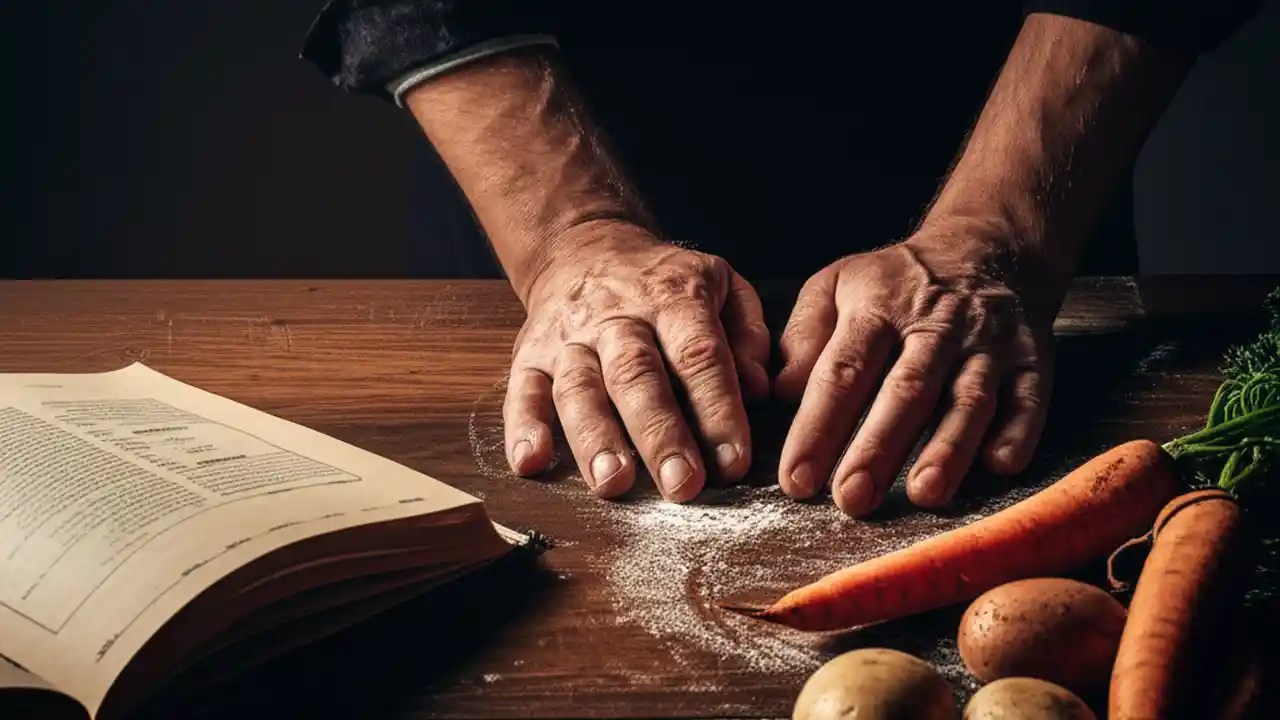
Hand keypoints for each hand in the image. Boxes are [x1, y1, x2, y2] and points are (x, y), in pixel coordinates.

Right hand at [503, 221, 770, 501]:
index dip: (717, 409)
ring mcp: (568, 337)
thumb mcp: (722, 285)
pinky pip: (522, 389)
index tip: (733, 462)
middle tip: (682, 485)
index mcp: (674, 297)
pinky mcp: (529, 354)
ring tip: (613, 483)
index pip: (699, 354)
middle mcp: (617, 316)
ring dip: (595, 438)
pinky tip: (530, 462)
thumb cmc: (666, 284)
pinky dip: (523, 427)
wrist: (584, 247)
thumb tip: (760, 389)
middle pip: (636, 375)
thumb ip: (747, 335)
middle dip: (660, 434)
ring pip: (579, 387)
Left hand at [774, 222, 1061, 515]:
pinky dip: (1018, 431)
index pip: (843, 371)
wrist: (985, 246)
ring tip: (926, 493)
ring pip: (968, 397)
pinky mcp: (1031, 357)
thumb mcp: (835, 286)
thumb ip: (803, 339)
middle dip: (878, 448)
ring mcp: (986, 341)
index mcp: (877, 306)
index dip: (818, 427)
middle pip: (906, 390)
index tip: (796, 480)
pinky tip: (999, 466)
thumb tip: (780, 395)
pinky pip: (1029, 396)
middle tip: (852, 499)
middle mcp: (934, 324)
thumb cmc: (895, 283)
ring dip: (948, 447)